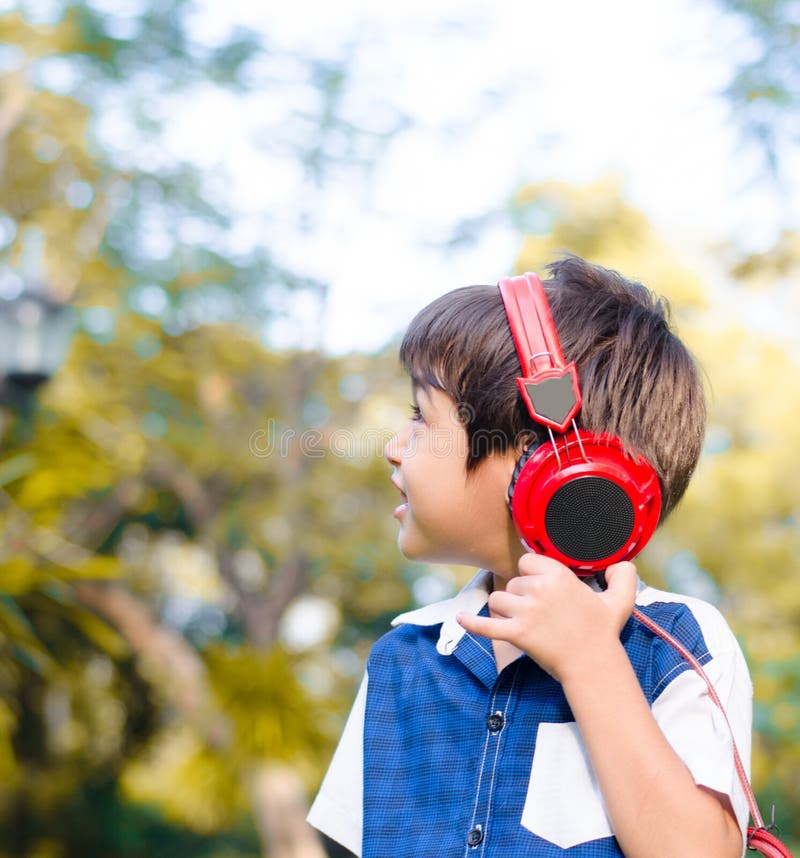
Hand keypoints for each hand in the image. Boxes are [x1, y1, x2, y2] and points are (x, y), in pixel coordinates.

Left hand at [456, 555, 636, 681]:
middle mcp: (539, 589)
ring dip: (504, 610)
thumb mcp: (621, 600)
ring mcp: (526, 612)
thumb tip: (620, 563)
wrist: (593, 665)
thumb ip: (623, 576)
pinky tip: (459, 618)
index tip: (540, 587)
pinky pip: (487, 625)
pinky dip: (472, 623)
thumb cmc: (604, 632)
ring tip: (521, 621)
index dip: (530, 574)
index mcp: (558, 575)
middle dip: (519, 596)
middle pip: (512, 583)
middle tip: (538, 613)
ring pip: (498, 600)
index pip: (526, 561)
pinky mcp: (516, 634)